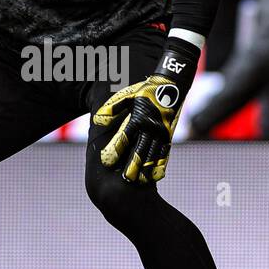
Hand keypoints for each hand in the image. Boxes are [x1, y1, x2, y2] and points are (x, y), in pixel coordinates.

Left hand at [93, 38, 198, 183]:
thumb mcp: (126, 95)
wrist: (172, 86)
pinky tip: (155, 176)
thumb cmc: (145, 91)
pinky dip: (160, 165)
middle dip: (132, 165)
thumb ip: (112, 108)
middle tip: (125, 180)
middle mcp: (150, 128)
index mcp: (138, 118)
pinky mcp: (168, 137)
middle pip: (140, 150)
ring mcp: (161, 134)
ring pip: (153, 155)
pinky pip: (165, 153)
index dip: (115, 149)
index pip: (124, 137)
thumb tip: (97, 120)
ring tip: (139, 182)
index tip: (106, 161)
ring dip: (146, 169)